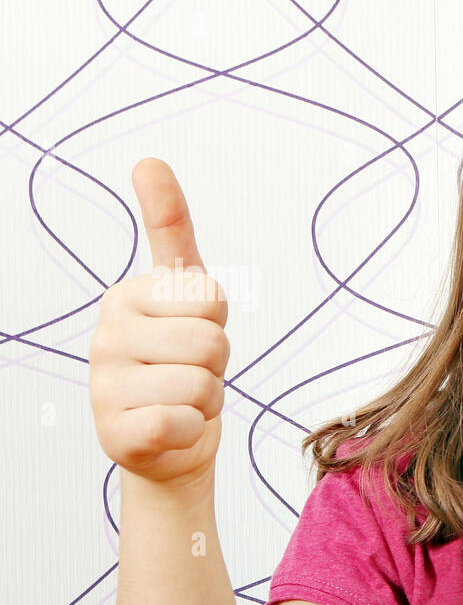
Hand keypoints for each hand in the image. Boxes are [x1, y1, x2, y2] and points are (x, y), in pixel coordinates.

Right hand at [89, 159, 228, 489]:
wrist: (169, 444)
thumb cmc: (184, 365)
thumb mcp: (189, 300)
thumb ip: (172, 233)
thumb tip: (148, 160)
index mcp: (127, 296)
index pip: (208, 297)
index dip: (217, 322)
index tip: (191, 328)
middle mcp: (107, 333)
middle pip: (211, 343)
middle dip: (217, 366)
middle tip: (192, 374)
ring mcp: (104, 383)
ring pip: (202, 384)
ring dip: (207, 399)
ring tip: (181, 400)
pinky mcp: (114, 430)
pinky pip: (180, 421)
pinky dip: (190, 430)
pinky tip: (168, 429)